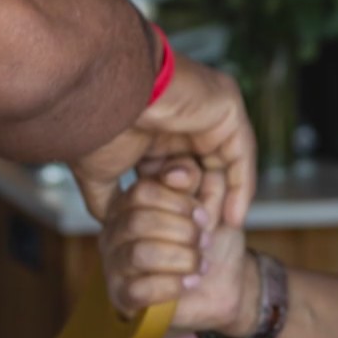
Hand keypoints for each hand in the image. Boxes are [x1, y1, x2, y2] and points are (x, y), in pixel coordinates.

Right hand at [70, 57, 254, 230]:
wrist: (105, 93)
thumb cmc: (96, 126)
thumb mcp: (99, 171)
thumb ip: (107, 195)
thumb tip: (107, 222)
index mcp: (156, 129)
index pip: (175, 176)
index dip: (175, 209)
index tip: (175, 243)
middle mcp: (184, 119)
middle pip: (201, 174)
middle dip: (199, 210)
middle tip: (197, 244)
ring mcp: (206, 111)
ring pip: (222, 167)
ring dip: (217, 203)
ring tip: (210, 236)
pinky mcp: (226, 108)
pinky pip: (241, 154)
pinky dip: (240, 187)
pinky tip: (231, 218)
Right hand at [99, 164, 257, 336]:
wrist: (222, 286)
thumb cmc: (208, 242)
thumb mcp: (209, 204)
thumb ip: (197, 182)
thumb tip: (179, 173)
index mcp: (131, 204)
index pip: (141, 192)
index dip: (177, 202)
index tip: (204, 216)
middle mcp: (115, 231)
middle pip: (138, 222)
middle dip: (181, 232)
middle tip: (204, 242)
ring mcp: (114, 265)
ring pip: (139, 254)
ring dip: (180, 258)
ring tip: (201, 264)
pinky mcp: (122, 297)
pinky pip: (140, 290)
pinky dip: (172, 285)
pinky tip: (190, 282)